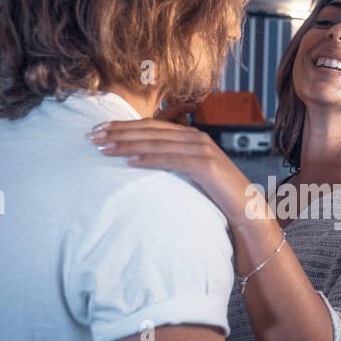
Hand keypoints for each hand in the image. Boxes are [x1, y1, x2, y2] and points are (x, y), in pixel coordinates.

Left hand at [88, 116, 252, 223]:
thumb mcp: (192, 175)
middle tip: (92, 136)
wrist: (248, 213)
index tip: (99, 131)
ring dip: (127, 144)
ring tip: (103, 148)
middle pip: (150, 130)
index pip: (151, 127)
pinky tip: (130, 162)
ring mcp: (203, 150)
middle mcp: (196, 138)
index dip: (123, 126)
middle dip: (118, 132)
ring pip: (157, 143)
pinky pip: (172, 160)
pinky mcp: (206, 166)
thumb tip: (143, 161)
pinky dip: (150, 159)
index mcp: (191, 137)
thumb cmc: (218, 197)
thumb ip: (173, 163)